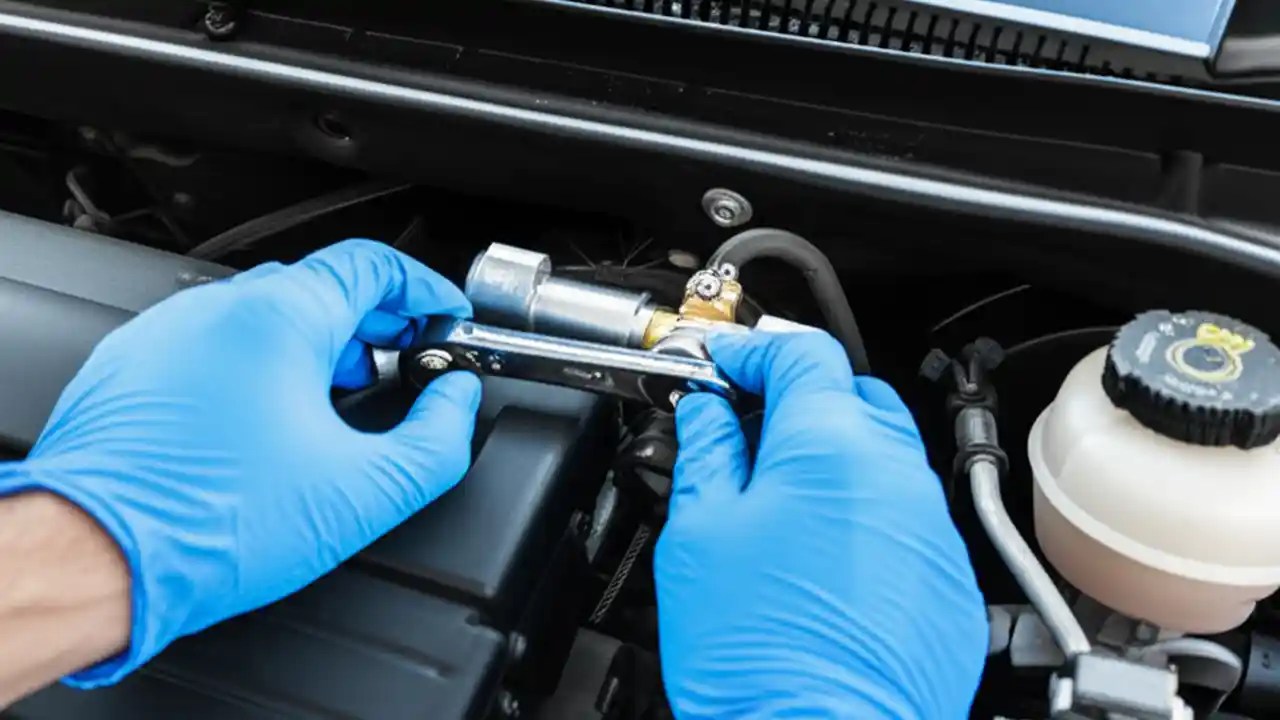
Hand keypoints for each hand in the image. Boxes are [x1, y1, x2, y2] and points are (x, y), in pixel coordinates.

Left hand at [0, 240, 480, 685]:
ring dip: (320, 348)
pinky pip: (219, 343)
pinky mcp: (138, 365)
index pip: (375, 265)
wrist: (92, 558)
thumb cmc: (205, 525)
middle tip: (405, 370)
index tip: (444, 320)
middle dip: (379, 326)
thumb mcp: (365, 491)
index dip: (426, 291)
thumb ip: (437, 440)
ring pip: (269, 315)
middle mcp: (220, 309)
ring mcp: (170, 332)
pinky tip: (273, 424)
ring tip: (340, 407)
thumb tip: (454, 406)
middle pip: (324, 286)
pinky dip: (262, 366)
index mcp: (280, 318)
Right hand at [656, 331, 986, 718]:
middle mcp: (895, 473)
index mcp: (829, 445)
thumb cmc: (759, 654)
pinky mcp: (947, 579)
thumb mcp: (701, 536)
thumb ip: (709, 454)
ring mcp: (930, 528)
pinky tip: (820, 555)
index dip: (755, 351)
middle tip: (748, 428)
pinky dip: (865, 513)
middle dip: (799, 397)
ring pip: (882, 457)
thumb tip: (709, 414)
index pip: (802, 354)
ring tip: (779, 500)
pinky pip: (905, 517)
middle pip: (852, 395)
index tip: (726, 365)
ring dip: (833, 457)